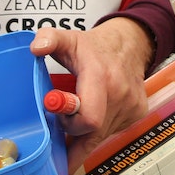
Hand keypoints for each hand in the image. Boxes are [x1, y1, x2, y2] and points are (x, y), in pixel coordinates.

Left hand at [31, 19, 152, 169]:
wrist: (129, 44)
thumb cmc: (95, 47)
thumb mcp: (68, 38)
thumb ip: (48, 38)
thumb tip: (36, 47)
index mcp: (100, 76)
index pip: (89, 118)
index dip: (69, 124)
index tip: (58, 116)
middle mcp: (119, 93)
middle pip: (92, 135)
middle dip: (73, 136)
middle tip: (62, 129)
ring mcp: (131, 105)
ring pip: (101, 137)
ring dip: (85, 134)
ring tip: (77, 117)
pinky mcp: (137, 113)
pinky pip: (112, 132)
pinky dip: (99, 131)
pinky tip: (94, 114)